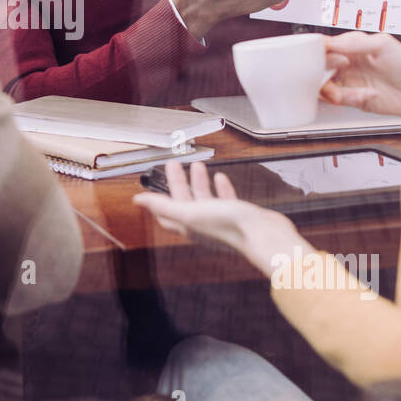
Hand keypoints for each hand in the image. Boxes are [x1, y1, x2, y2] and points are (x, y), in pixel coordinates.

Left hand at [132, 161, 307, 272]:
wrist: (263, 235)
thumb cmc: (228, 226)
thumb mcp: (189, 212)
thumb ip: (163, 206)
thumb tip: (138, 201)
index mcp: (188, 225)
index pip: (165, 213)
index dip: (157, 199)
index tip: (153, 181)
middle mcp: (202, 225)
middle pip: (184, 202)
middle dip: (178, 183)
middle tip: (174, 165)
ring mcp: (220, 221)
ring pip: (204, 199)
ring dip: (199, 182)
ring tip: (197, 166)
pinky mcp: (237, 216)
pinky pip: (225, 200)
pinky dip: (220, 188)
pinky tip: (220, 177)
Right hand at [319, 31, 400, 115]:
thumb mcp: (383, 45)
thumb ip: (354, 43)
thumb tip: (329, 42)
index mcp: (352, 46)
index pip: (324, 46)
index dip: (321, 53)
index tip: (331, 58)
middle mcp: (348, 63)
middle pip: (318, 67)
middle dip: (324, 73)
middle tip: (342, 72)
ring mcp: (349, 81)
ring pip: (324, 86)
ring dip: (334, 90)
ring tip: (350, 92)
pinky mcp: (353, 99)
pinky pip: (338, 100)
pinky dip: (349, 99)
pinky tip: (368, 95)